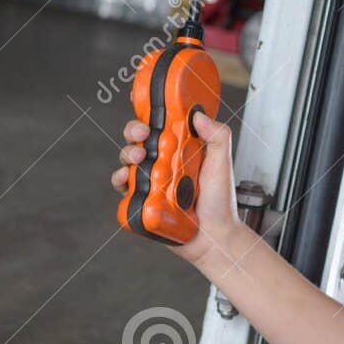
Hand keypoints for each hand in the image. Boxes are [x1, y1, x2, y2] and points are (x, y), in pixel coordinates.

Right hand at [110, 111, 247, 267]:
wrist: (214, 238)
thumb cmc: (221, 203)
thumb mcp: (223, 164)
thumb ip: (217, 137)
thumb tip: (198, 115)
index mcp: (181, 148)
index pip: (161, 124)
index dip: (150, 113)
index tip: (143, 104)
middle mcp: (164, 162)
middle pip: (140, 139)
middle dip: (134, 131)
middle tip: (142, 134)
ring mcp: (152, 181)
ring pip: (129, 160)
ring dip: (128, 153)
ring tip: (139, 157)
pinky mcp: (143, 200)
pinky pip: (124, 187)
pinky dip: (120, 180)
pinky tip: (126, 179)